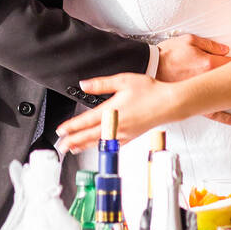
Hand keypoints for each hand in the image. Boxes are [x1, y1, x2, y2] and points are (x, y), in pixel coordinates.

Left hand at [56, 74, 179, 153]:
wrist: (170, 103)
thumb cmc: (150, 91)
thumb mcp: (123, 80)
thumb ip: (101, 84)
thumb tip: (83, 85)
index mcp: (112, 111)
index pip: (86, 121)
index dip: (71, 127)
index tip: (60, 130)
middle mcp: (116, 125)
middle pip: (89, 136)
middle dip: (73, 141)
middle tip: (60, 146)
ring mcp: (123, 134)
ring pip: (99, 142)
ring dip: (83, 146)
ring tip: (72, 149)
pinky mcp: (130, 137)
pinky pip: (111, 145)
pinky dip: (100, 147)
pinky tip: (96, 147)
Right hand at [156, 33, 230, 123]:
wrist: (150, 67)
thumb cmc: (168, 53)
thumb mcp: (189, 40)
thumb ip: (210, 45)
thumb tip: (227, 50)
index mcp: (209, 63)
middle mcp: (208, 80)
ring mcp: (201, 94)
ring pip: (226, 100)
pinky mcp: (193, 103)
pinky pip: (212, 112)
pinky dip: (224, 117)